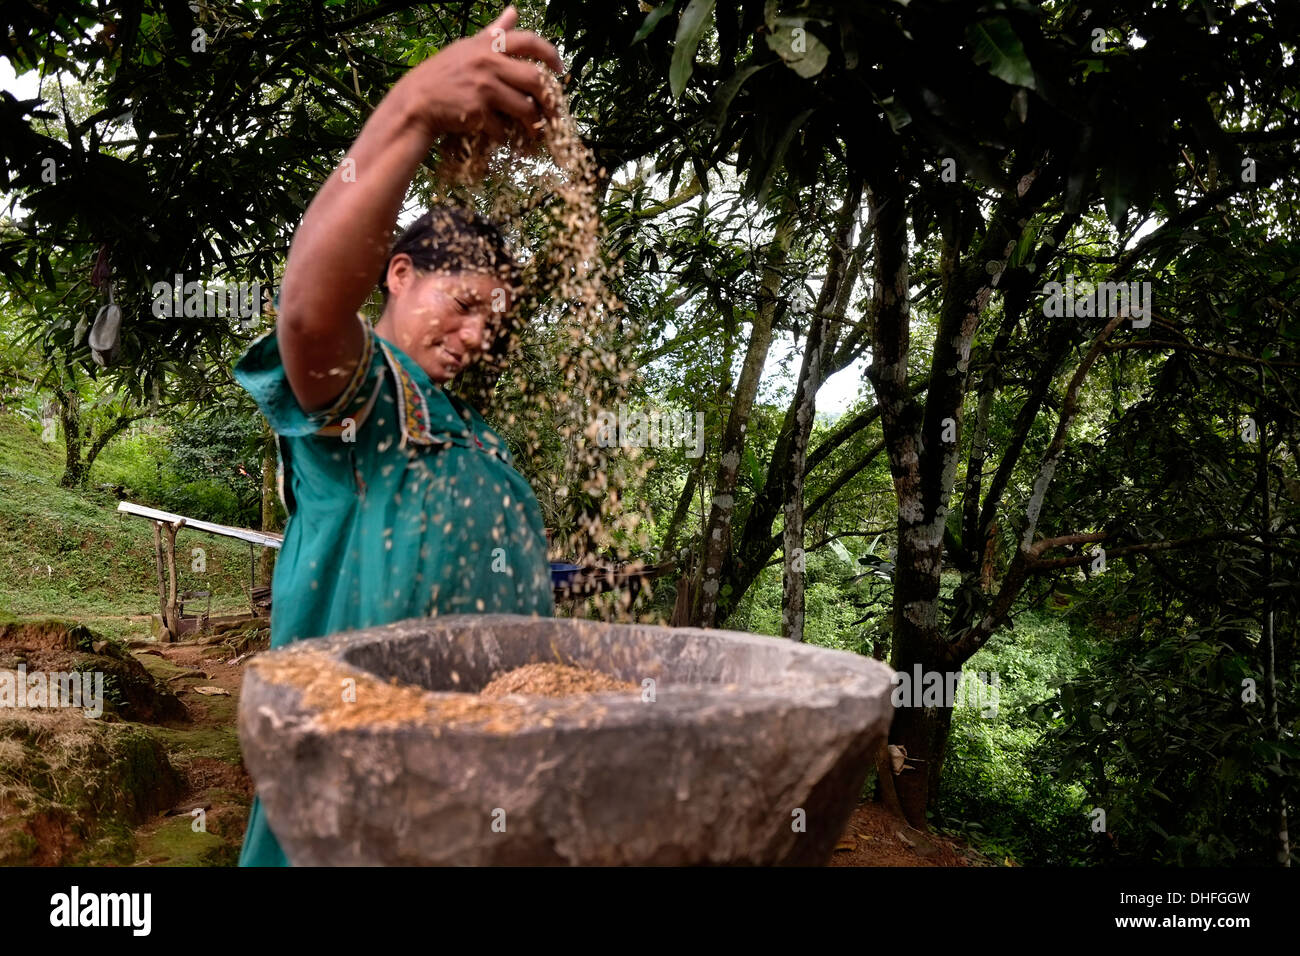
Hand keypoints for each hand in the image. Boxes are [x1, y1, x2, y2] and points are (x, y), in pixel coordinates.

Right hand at [392, 5, 564, 146]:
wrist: (416, 102)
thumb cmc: (443, 74)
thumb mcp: (468, 47)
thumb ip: (494, 32)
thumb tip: (514, 11)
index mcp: (489, 45)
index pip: (529, 41)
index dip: (550, 54)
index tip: (560, 69)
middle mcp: (489, 63)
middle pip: (536, 79)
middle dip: (550, 100)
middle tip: (554, 112)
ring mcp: (484, 88)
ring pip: (525, 108)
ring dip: (533, 123)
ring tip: (535, 131)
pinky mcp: (478, 112)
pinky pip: (503, 128)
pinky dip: (505, 136)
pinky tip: (502, 137)